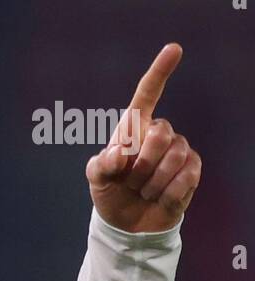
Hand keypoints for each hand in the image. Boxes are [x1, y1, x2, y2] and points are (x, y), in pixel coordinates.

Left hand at [86, 43, 200, 232]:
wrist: (127, 223)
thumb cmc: (111, 193)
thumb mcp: (96, 180)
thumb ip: (99, 166)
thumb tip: (117, 155)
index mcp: (134, 128)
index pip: (147, 94)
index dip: (160, 71)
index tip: (174, 49)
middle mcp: (159, 133)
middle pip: (160, 133)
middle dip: (142, 165)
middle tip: (131, 182)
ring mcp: (178, 150)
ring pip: (174, 156)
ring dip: (152, 182)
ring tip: (144, 191)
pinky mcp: (191, 170)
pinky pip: (185, 176)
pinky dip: (167, 193)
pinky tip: (159, 198)